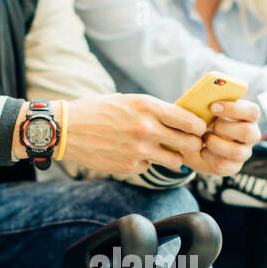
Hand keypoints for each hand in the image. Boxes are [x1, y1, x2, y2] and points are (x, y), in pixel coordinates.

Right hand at [58, 94, 208, 176]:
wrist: (67, 129)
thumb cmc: (97, 111)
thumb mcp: (128, 100)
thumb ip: (153, 110)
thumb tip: (179, 118)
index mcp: (147, 106)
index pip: (189, 120)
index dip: (199, 127)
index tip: (199, 129)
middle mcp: (146, 128)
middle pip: (189, 143)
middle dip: (192, 145)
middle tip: (190, 144)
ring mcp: (139, 150)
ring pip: (175, 161)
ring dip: (174, 158)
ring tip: (167, 152)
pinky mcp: (130, 167)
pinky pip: (149, 167)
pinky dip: (145, 162)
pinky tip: (131, 154)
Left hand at [179, 99, 260, 175]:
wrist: (198, 142)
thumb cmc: (207, 119)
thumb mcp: (210, 109)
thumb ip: (212, 103)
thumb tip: (204, 98)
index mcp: (249, 117)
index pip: (253, 112)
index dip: (233, 109)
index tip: (212, 107)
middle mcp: (252, 135)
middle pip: (248, 133)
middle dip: (224, 128)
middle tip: (209, 125)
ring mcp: (245, 152)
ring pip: (236, 152)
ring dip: (215, 143)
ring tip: (205, 137)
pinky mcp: (234, 167)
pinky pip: (223, 164)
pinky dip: (208, 156)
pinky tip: (202, 149)